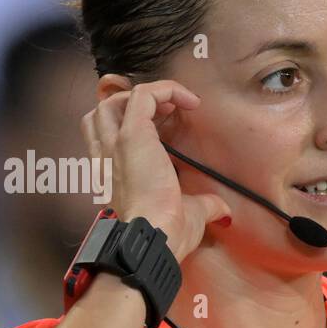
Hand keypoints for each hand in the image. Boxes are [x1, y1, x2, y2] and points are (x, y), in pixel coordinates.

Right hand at [80, 80, 229, 260]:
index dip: (131, 122)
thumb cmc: (166, 233)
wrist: (154, 238)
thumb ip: (204, 207)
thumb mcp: (190, 215)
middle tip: (165, 111)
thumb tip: (223, 211)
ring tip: (174, 104)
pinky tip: (190, 101)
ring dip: (144, 95)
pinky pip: (144, 95)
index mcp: (114, 173)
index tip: (166, 123)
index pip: (107, 135)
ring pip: (116, 99)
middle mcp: (107, 155)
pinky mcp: (132, 135)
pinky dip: (166, 89)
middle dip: (130, 103)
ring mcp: (116, 143)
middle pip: (103, 112)